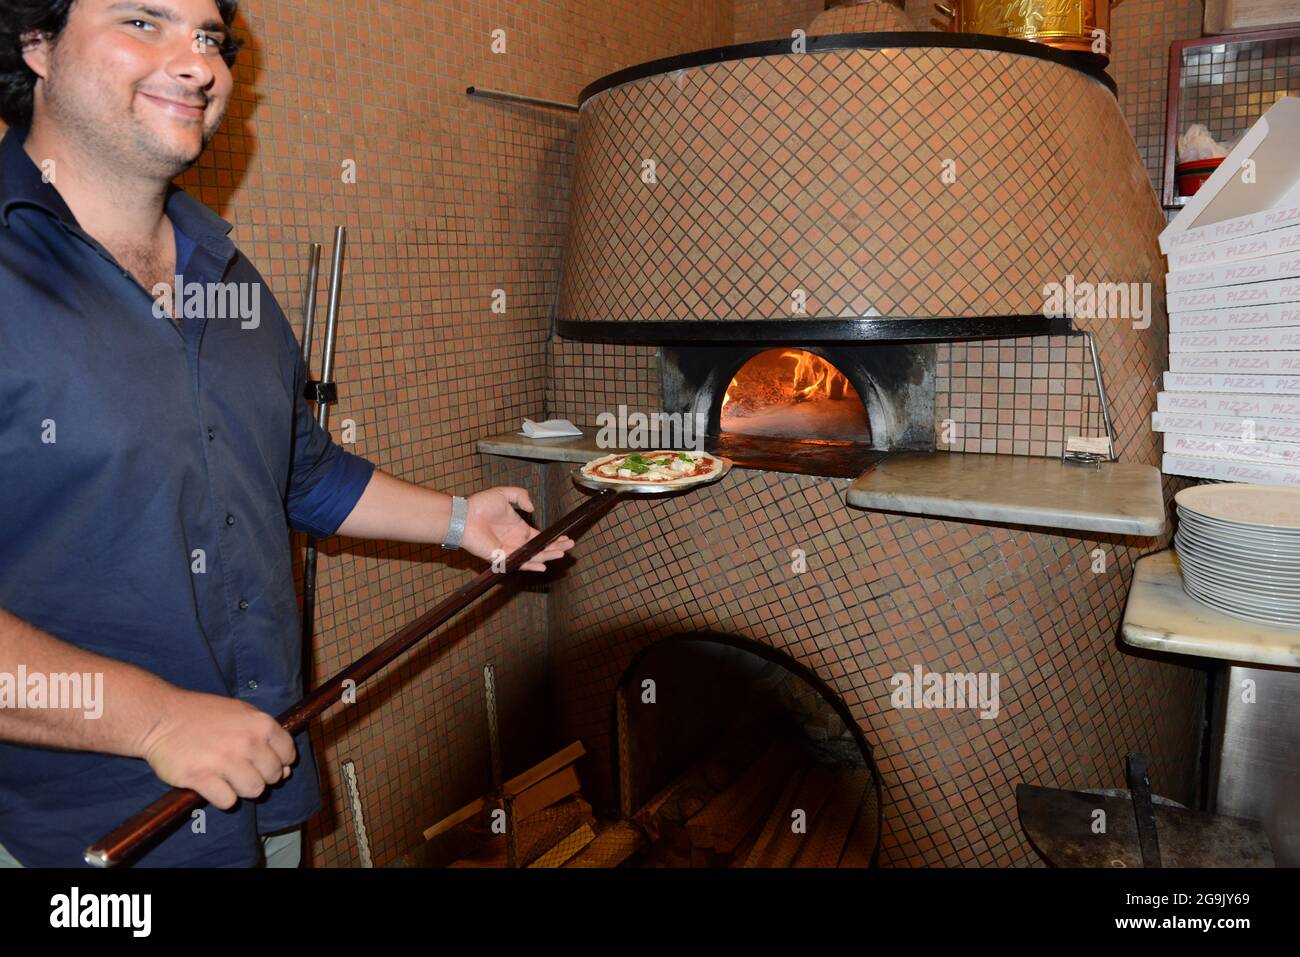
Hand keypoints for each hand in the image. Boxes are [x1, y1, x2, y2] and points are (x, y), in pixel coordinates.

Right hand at [138, 689, 296, 809]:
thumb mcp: (241, 713)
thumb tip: (287, 770)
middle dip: (261, 776)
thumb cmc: (202, 714)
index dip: (280, 761)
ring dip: (242, 788)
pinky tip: (212, 784)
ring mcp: (225, 761)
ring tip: (226, 777)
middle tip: (240, 769)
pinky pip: (228, 801)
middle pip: (273, 775)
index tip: (264, 762)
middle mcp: (248, 742)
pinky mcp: (202, 778)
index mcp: (260, 724)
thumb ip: (266, 738)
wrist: (160, 717)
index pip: (288, 753)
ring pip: (254, 790)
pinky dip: (222, 797)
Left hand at [461, 487, 574, 571]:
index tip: (565, 537)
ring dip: (547, 556)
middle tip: (570, 547)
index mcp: (518, 528)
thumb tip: (533, 509)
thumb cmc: (480, 505)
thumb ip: (520, 496)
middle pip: (540, 548)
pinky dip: (530, 565)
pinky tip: (541, 565)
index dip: (553, 538)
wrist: (463, 516)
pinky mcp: (501, 557)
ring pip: (533, 556)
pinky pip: (518, 563)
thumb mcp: (504, 494)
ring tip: (562, 553)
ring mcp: (509, 550)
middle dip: (556, 547)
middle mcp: (516, 541)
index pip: (540, 536)